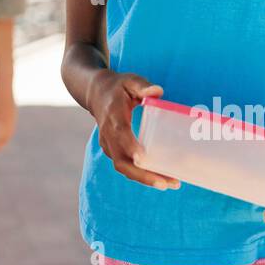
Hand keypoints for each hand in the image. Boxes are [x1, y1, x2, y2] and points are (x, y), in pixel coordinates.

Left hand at [0, 83, 16, 155]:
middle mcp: (12, 122)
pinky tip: (2, 134)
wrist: (5, 85)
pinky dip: (7, 134)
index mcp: (5, 123)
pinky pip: (11, 128)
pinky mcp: (14, 114)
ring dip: (4, 140)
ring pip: (10, 133)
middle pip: (7, 138)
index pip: (1, 139)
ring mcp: (14, 118)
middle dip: (0, 145)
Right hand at [89, 72, 178, 189]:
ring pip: (123, 167)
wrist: (95, 93)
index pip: (120, 134)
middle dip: (143, 175)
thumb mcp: (130, 81)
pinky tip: (160, 178)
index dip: (130, 147)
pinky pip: (125, 166)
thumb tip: (158, 91)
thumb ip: (143, 86)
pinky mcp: (111, 150)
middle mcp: (108, 134)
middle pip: (122, 161)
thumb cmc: (118, 87)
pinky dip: (140, 174)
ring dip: (144, 178)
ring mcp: (108, 144)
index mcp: (113, 116)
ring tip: (169, 183)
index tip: (144, 158)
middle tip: (167, 183)